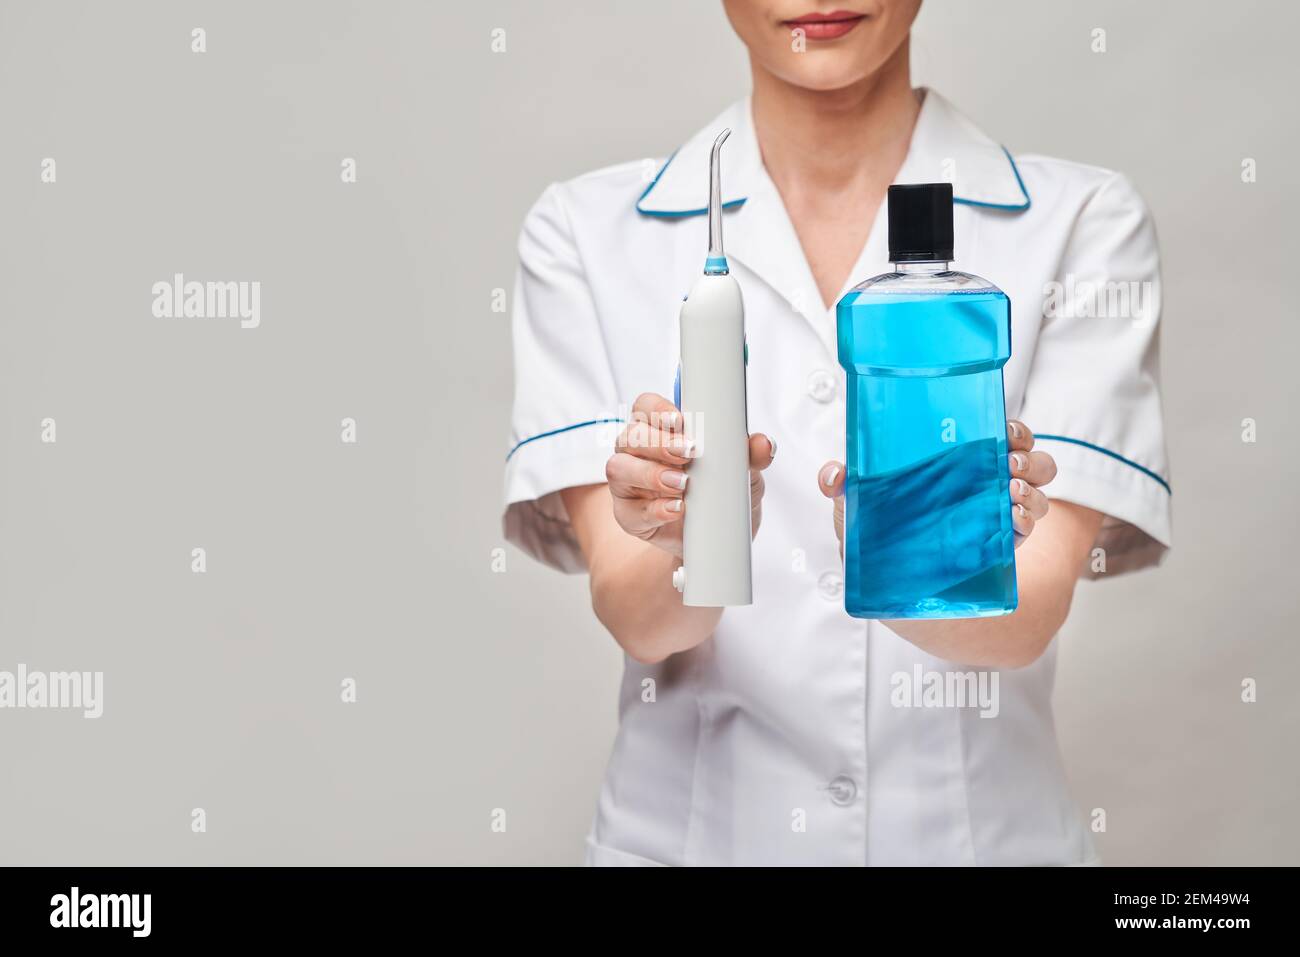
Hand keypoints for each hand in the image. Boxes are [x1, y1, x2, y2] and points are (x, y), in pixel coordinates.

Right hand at [606, 392, 775, 557]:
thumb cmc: (720, 492)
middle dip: (658, 443)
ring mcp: (628, 484)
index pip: (645, 406)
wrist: (714, 538)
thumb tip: (764, 444)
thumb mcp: (742, 472)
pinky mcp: (628, 515)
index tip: (680, 420)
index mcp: (659, 430)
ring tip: (682, 484)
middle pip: (630, 436)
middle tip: (688, 453)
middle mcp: (636, 452)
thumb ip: (751, 455)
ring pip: (618, 468)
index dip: (657, 409)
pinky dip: (654, 510)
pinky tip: (676, 509)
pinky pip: (629, 510)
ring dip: (650, 474)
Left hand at [816, 419, 1055, 554]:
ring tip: (1012, 492)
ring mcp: (996, 515)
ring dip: (1033, 489)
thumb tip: (833, 475)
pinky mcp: (1000, 546)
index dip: (1013, 430)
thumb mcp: (857, 512)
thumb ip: (843, 490)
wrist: (895, 596)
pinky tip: (1013, 519)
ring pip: (1037, 492)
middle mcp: (984, 485)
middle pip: (1029, 459)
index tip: (1007, 431)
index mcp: (957, 465)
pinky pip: (1027, 528)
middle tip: (1008, 463)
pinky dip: (1026, 521)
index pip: (998, 435)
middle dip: (1028, 457)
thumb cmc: (878, 542)